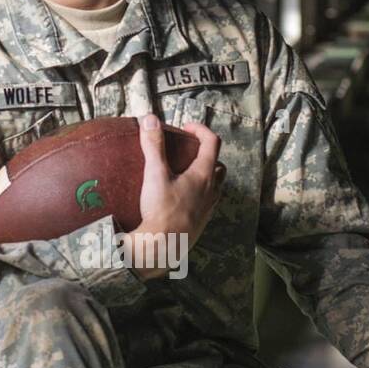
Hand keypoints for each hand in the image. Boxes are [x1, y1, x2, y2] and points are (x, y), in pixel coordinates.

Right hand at [122, 113, 224, 278]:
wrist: (162, 248)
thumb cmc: (161, 212)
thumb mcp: (155, 174)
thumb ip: (153, 145)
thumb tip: (150, 119)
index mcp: (203, 175)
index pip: (212, 142)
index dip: (200, 130)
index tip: (186, 128)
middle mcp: (211, 190)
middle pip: (218, 165)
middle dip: (206, 154)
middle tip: (187, 152)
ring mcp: (209, 208)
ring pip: (215, 185)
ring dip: (205, 175)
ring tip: (184, 174)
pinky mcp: (202, 222)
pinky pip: (207, 202)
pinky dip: (199, 194)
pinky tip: (180, 198)